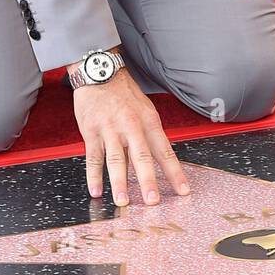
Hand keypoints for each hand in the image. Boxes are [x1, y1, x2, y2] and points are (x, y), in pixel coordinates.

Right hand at [70, 61, 190, 206]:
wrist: (100, 73)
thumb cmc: (124, 94)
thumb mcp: (146, 109)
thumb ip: (151, 134)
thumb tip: (159, 159)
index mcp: (149, 122)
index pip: (165, 151)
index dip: (174, 172)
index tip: (183, 191)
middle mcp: (131, 127)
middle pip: (141, 157)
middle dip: (147, 181)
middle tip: (152, 201)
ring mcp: (110, 130)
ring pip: (116, 160)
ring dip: (119, 182)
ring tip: (123, 201)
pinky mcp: (91, 132)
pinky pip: (93, 157)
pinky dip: (94, 175)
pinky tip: (96, 191)